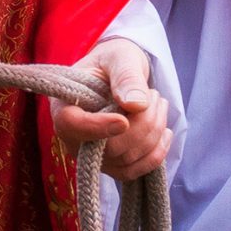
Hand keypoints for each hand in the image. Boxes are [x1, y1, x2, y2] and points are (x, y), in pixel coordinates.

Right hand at [51, 38, 170, 181]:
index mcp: (65, 104)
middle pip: (108, 148)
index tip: (124, 121)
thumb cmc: (114, 62)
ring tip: (159, 103)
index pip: (71, 125)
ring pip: (126, 160)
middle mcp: (73, 136)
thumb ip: (126, 77)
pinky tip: (166, 132)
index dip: (97, 128)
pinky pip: (134, 171)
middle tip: (155, 96)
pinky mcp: (111, 164)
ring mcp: (92, 155)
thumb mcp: (121, 58)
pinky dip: (156, 154)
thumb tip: (136, 105)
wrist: (120, 75)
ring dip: (153, 133)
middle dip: (142, 125)